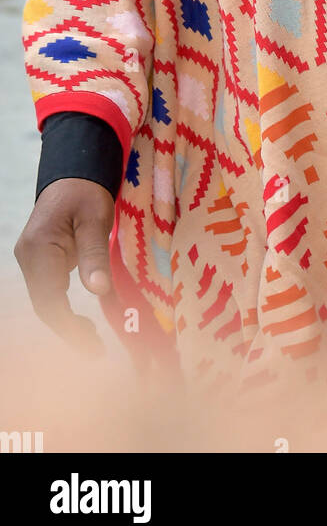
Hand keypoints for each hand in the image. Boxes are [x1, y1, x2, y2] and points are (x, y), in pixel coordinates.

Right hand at [14, 177, 114, 352]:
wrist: (73, 174)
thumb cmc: (86, 192)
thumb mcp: (96, 219)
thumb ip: (94, 254)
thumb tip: (99, 291)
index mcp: (40, 248)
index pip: (48, 298)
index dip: (68, 326)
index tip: (91, 344)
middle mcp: (28, 257)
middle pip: (44, 304)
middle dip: (68, 331)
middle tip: (95, 351)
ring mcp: (31, 260)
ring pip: (45, 301)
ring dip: (66, 323)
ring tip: (92, 342)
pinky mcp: (40, 262)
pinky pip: (49, 292)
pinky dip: (64, 309)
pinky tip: (82, 322)